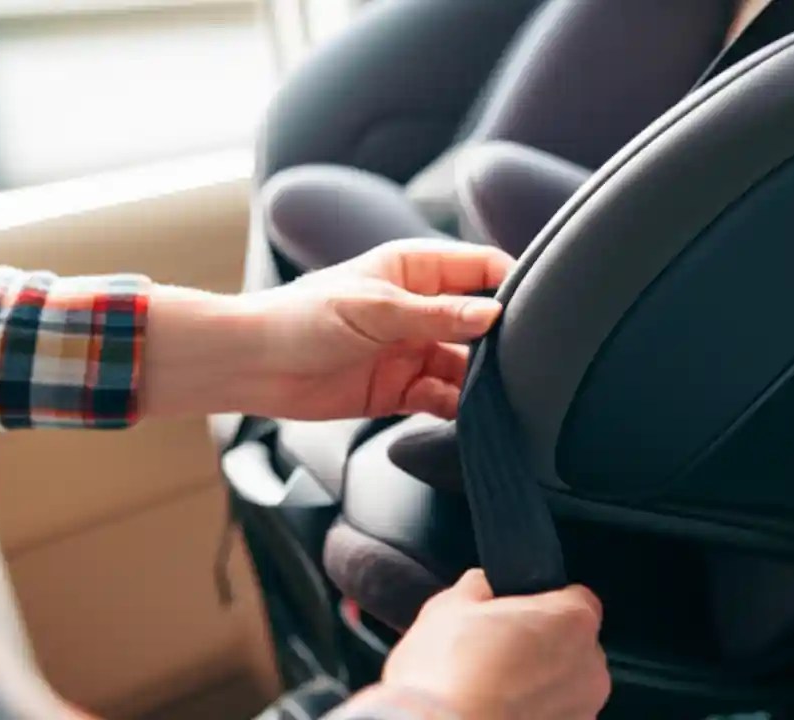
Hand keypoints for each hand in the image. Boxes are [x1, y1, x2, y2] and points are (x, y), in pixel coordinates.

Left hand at [142, 239, 513, 419]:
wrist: (254, 365)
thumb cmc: (302, 318)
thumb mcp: (375, 308)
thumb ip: (436, 315)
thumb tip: (492, 316)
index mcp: (415, 270)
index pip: (481, 269)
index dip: (511, 284)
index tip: (539, 306)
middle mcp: (421, 309)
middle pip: (480, 322)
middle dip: (502, 341)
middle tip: (526, 360)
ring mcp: (413, 349)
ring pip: (467, 364)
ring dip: (481, 379)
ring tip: (497, 393)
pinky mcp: (401, 389)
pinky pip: (443, 397)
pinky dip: (457, 406)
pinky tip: (467, 414)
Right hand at [370, 569, 611, 719]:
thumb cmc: (448, 673)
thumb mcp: (450, 607)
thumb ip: (478, 588)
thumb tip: (481, 586)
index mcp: (572, 620)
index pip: (575, 599)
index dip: (544, 604)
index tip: (518, 613)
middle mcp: (590, 667)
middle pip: (573, 645)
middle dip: (543, 646)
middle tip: (498, 651)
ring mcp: (583, 711)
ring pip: (567, 687)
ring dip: (541, 685)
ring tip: (493, 688)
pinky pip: (556, 716)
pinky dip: (535, 714)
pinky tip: (500, 711)